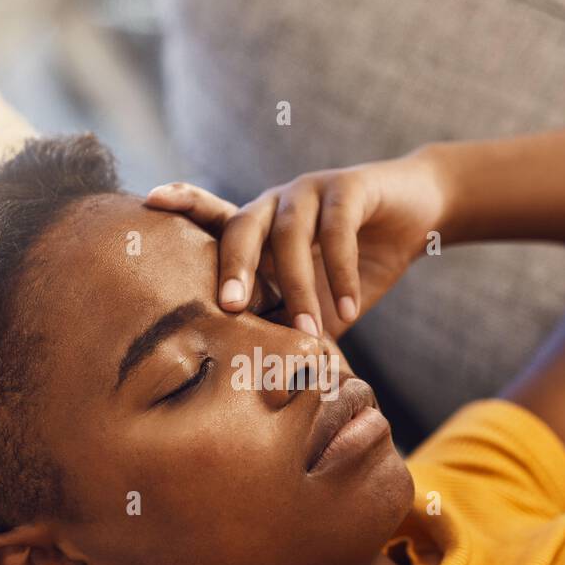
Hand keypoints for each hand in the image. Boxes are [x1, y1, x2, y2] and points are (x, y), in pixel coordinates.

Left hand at [143, 147, 447, 339]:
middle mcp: (276, 203)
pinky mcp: (350, 186)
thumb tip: (263, 377)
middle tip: (230, 308)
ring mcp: (311, 190)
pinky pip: (337, 229)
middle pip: (241, 227)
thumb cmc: (358, 262)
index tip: (149, 200)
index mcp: (260, 227)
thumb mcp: (320, 299)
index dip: (182, 204)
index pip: (213, 216)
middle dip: (233, 268)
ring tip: (309, 330)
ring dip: (299, 286)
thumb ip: (291, 325)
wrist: (416, 216)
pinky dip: (340, 271)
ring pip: (290, 235)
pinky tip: (351, 306)